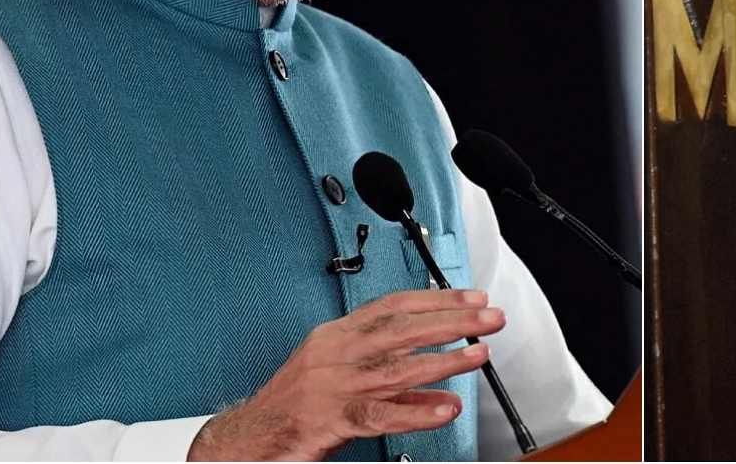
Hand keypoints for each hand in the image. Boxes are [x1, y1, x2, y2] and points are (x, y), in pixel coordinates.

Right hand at [187, 289, 504, 460]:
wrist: (245, 437)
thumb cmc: (291, 403)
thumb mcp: (332, 367)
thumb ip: (378, 361)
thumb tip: (431, 366)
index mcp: (334, 335)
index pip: (392, 306)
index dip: (435, 299)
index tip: (471, 298)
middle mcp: (335, 354)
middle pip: (401, 330)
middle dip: (451, 321)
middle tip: (489, 317)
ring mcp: (332, 387)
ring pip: (397, 369)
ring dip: (444, 361)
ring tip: (479, 355)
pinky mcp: (330, 421)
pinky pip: (381, 415)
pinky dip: (417, 412)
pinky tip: (445, 409)